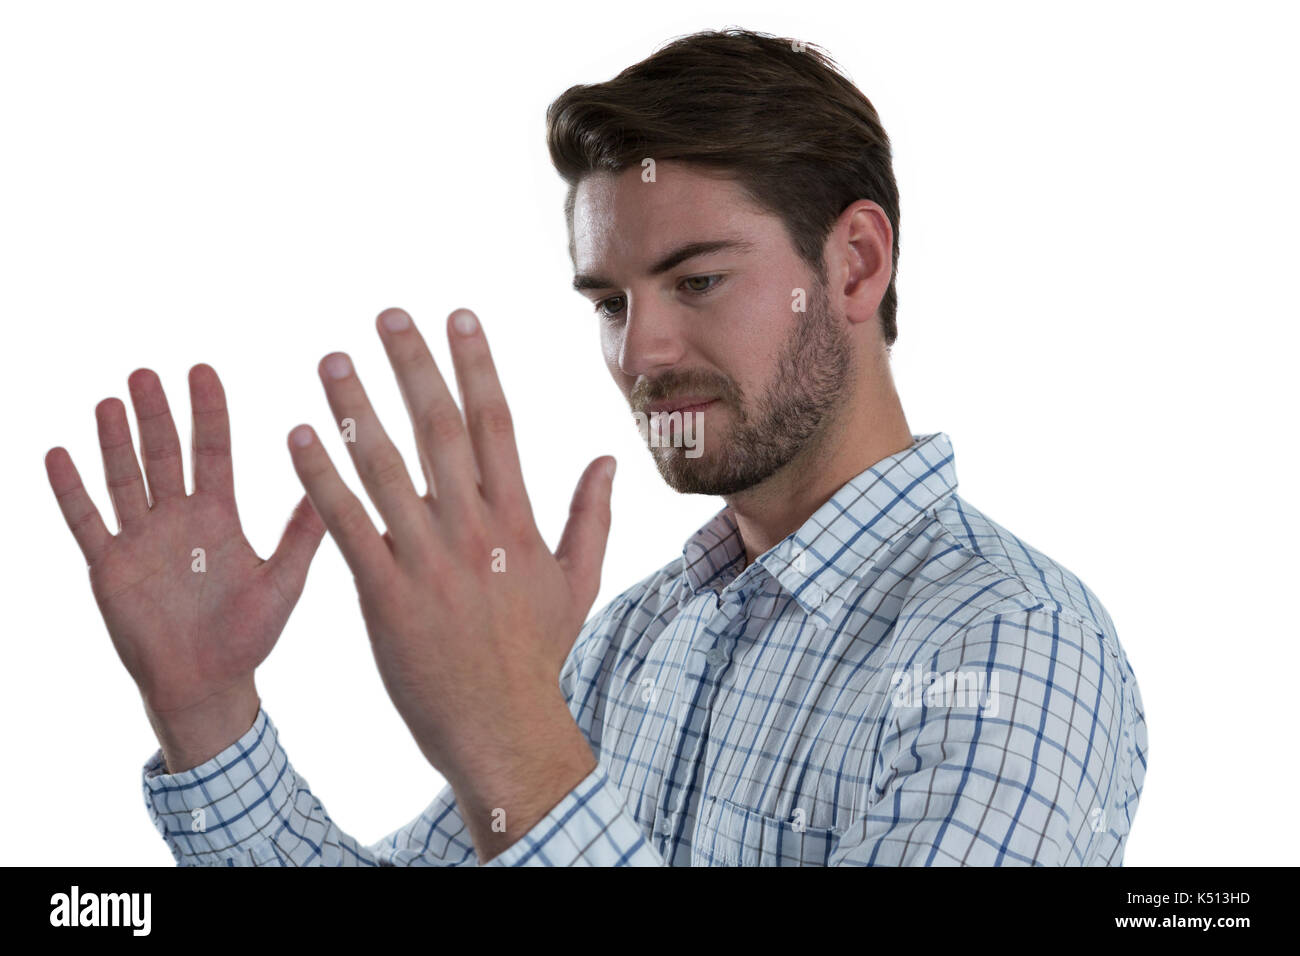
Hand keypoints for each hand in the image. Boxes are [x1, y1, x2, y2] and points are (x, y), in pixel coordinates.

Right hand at [45, 365, 326, 769]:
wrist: (207, 684)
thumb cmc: (250, 636)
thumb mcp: (283, 582)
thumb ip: (302, 536)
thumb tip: (332, 489)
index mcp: (219, 517)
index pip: (211, 452)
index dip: (207, 413)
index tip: (202, 370)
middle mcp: (177, 519)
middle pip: (163, 455)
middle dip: (156, 415)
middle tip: (147, 372)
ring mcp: (141, 540)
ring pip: (123, 479)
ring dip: (114, 441)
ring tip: (110, 401)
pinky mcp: (110, 567)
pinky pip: (86, 522)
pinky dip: (71, 491)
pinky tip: (58, 454)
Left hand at [285, 307, 612, 804]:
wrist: (504, 729)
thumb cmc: (536, 657)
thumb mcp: (577, 583)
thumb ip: (589, 516)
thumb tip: (605, 458)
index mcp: (517, 521)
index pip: (495, 423)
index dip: (474, 365)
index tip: (456, 316)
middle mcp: (474, 530)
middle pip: (439, 429)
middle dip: (413, 365)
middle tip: (386, 314)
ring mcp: (430, 561)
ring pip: (387, 467)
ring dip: (357, 407)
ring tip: (331, 359)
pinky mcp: (387, 595)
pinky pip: (350, 525)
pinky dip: (322, 478)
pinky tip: (298, 437)